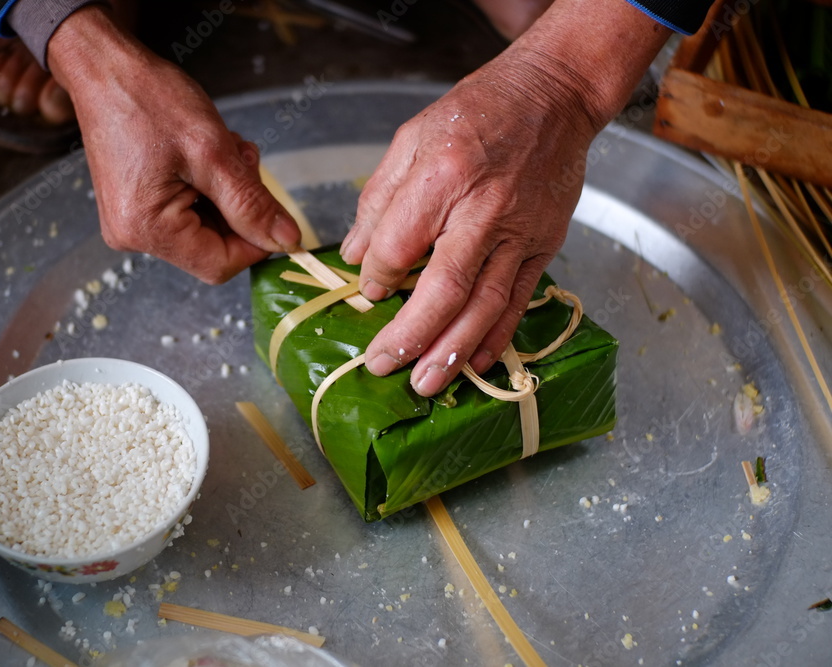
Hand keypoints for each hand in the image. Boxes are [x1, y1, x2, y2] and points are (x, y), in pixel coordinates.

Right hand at [48, 7, 299, 283]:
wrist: (104, 68)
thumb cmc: (147, 99)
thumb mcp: (213, 152)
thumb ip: (252, 204)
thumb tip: (287, 241)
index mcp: (147, 228)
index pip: (220, 264)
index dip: (256, 243)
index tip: (274, 211)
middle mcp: (134, 235)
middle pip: (213, 247)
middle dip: (240, 208)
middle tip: (243, 160)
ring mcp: (132, 222)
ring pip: (205, 227)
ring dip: (227, 193)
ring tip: (223, 149)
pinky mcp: (136, 207)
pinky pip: (187, 212)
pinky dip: (209, 187)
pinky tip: (207, 155)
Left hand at [341, 0, 669, 395]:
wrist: (554, 97)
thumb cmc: (478, 112)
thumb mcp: (412, 138)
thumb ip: (380, 199)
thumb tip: (357, 254)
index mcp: (441, 177)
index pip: (398, 246)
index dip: (379, 276)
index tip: (371, 291)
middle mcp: (483, 210)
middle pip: (443, 289)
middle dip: (410, 336)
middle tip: (383, 366)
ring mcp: (519, 232)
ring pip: (484, 305)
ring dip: (453, 350)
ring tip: (426, 384)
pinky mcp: (544, 244)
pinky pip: (518, 299)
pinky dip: (497, 336)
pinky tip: (476, 364)